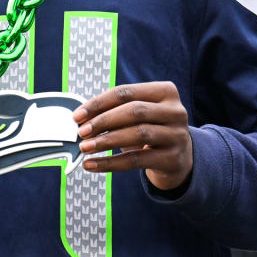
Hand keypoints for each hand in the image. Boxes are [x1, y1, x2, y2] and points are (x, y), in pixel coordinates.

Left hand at [73, 81, 193, 190]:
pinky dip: (110, 163)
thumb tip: (80, 119)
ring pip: (137, 134)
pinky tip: (92, 165)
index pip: (126, 92)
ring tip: (85, 148)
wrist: (179, 158)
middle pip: (134, 111)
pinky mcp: (173, 159)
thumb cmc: (150, 129)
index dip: (99, 103)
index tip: (77, 116)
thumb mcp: (137, 116)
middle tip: (81, 132)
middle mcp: (176, 111)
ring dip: (106, 141)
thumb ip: (114, 112)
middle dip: (103, 121)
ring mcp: (178, 135)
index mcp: (165, 92)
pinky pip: (137, 160)